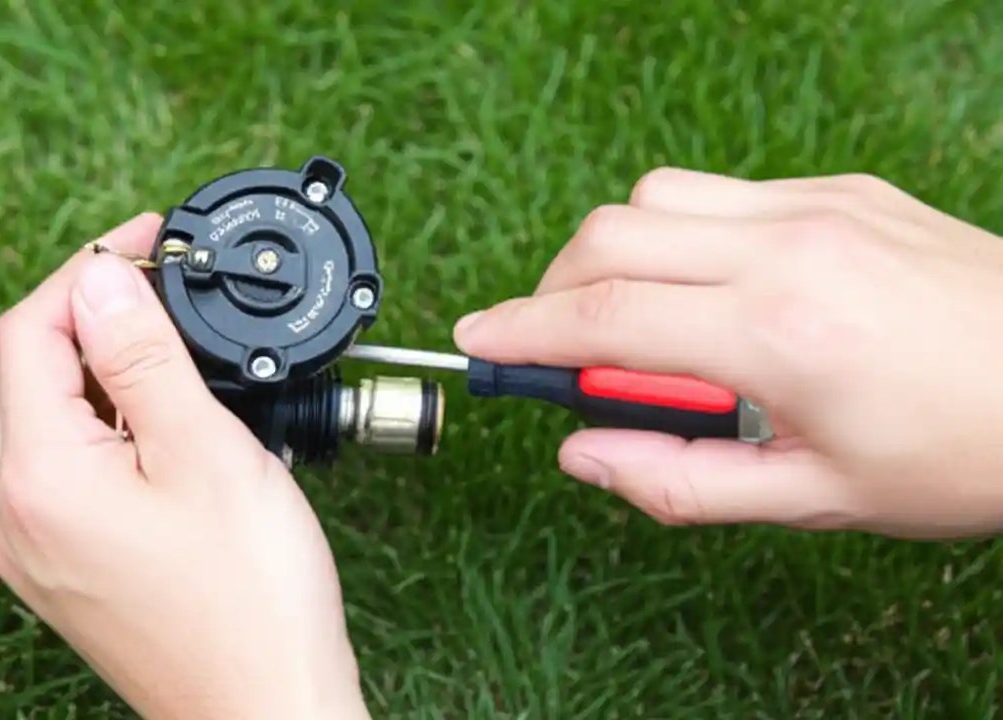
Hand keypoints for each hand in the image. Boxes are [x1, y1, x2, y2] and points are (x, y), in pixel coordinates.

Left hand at [0, 214, 369, 718]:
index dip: (87, 271)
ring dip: (70, 365)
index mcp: (40, 479)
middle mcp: (12, 516)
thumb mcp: (207, 454)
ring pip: (16, 419)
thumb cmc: (253, 598)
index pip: (28, 333)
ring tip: (155, 350)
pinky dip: (83, 421)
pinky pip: (44, 467)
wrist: (266, 705)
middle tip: (139, 290)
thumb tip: (100, 281)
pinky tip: (149, 420)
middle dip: (62, 312)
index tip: (148, 244)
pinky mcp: (58, 567)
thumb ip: (145, 359)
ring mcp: (29, 547)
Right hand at [454, 169, 1002, 538]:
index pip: (603, 317)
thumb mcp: (813, 500)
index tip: (477, 339)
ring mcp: (818, 205)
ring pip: (656, 196)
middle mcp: (789, 247)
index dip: (522, 330)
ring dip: (616, 254)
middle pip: (609, 235)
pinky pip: (720, 193)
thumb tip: (582, 455)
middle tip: (563, 355)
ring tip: (643, 324)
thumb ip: (679, 482)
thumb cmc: (963, 451)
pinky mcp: (841, 189)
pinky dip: (680, 236)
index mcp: (779, 333)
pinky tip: (714, 294)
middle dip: (555, 290)